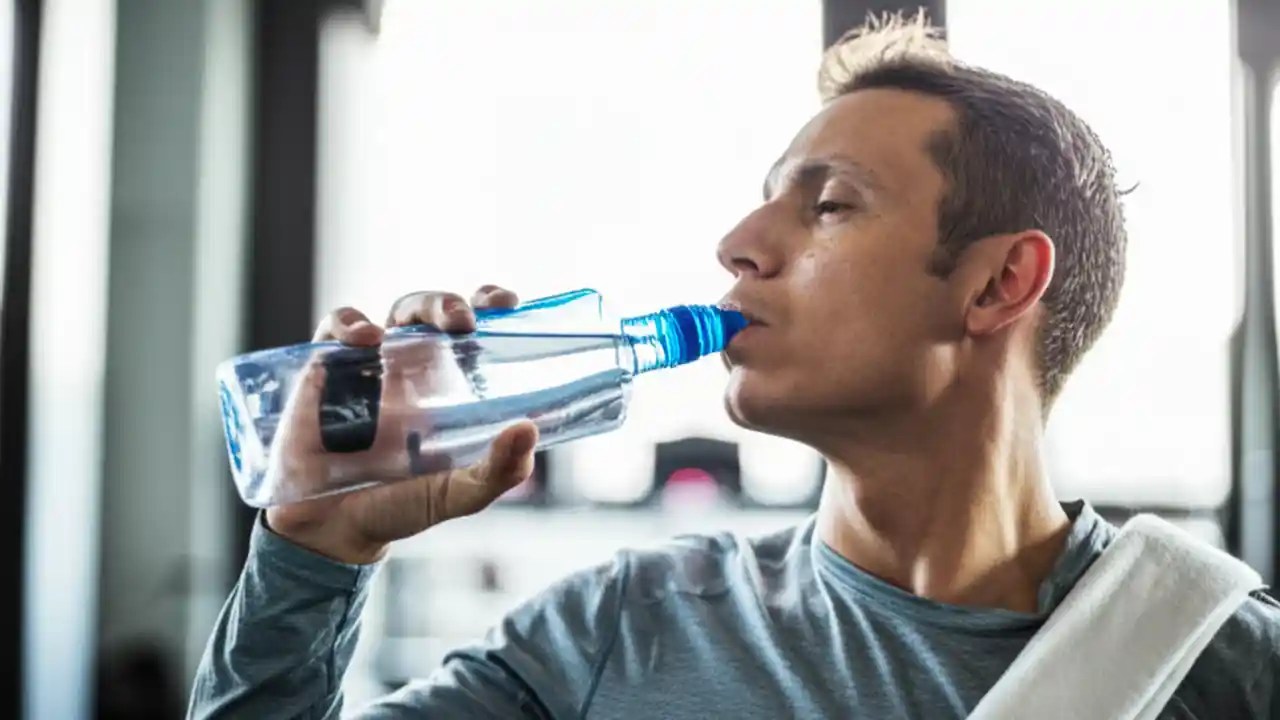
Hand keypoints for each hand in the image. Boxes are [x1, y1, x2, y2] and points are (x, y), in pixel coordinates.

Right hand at [264, 285, 538, 563]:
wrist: (335, 530)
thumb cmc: (401, 504)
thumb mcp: (458, 493)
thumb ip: (499, 470)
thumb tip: (529, 429)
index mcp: (450, 385)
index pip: (475, 330)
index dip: (490, 305)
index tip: (507, 303)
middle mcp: (414, 368)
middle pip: (434, 313)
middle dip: (450, 305)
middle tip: (465, 322)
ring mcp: (370, 366)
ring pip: (394, 314)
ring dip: (414, 310)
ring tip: (420, 331)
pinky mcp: (325, 372)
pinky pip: (334, 332)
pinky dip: (348, 325)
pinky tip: (364, 341)